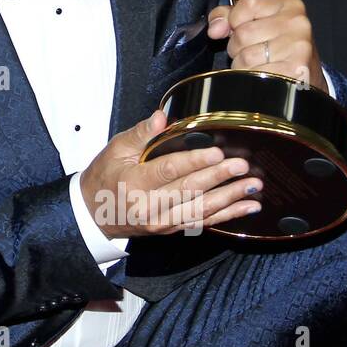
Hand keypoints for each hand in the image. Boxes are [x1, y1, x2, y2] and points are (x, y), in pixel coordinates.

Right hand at [79, 111, 261, 238]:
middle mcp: (149, 207)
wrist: (94, 214)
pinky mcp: (171, 229)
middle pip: (189, 191)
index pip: (168, 170)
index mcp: (134, 183)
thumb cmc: (105, 177)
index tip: (216, 151)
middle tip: (242, 166)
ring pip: (200, 210)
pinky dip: (227, 215)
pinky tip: (246, 207)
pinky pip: (202, 222)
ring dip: (230, 198)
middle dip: (219, 178)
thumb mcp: (116, 149)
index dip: (194, 161)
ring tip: (253, 187)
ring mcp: (162, 222)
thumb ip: (141, 134)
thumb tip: (161, 117)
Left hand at [207, 0, 323, 89]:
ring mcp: (298, 47)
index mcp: (289, 5)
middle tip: (252, 50)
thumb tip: (215, 29)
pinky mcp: (295, 71)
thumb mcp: (256, 21)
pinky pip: (254, 75)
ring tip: (259, 63)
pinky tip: (264, 76)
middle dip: (238, 46)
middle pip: (243, 33)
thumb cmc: (276, 47)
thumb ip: (229, 16)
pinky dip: (251, 79)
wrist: (305, 77)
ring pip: (246, 57)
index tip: (241, 26)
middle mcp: (297, 23)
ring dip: (243, 65)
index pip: (249, 2)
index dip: (236, 18)